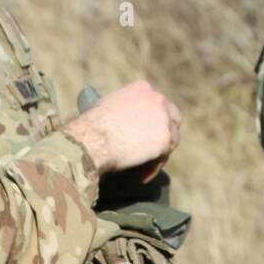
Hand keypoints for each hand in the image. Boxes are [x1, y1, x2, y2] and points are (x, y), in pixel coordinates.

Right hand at [63, 80, 182, 182]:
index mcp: (142, 88)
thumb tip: (127, 119)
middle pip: (172, 117)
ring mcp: (163, 119)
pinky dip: (153, 167)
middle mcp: (156, 99)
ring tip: (142, 166)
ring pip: (172, 138)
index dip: (152, 120)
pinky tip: (142, 174)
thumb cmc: (91, 127)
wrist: (91, 141)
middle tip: (150, 149)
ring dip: (158, 154)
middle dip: (163, 133)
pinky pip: (164, 157)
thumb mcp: (109, 105)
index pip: (157, 104)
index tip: (144, 133)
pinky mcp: (165, 139)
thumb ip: (125, 108)